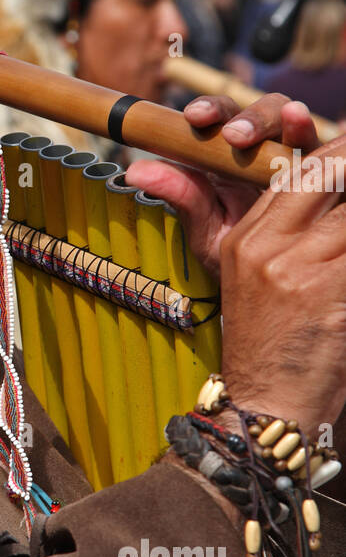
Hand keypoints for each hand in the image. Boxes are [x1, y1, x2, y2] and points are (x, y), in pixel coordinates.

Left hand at [125, 93, 317, 277]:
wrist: (280, 289)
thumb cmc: (240, 257)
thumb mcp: (208, 232)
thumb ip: (182, 198)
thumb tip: (135, 170)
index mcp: (231, 157)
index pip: (221, 120)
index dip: (210, 110)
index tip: (194, 117)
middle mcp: (266, 149)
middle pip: (265, 112)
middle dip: (252, 116)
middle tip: (236, 135)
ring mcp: (301, 158)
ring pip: (298, 124)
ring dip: (292, 121)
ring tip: (292, 120)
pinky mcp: (331, 173)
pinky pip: (333, 152)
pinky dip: (333, 140)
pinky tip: (335, 136)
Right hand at [201, 127, 345, 435]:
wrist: (267, 408)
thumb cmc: (271, 351)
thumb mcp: (248, 285)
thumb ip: (262, 233)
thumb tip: (222, 188)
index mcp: (245, 241)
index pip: (295, 174)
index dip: (335, 148)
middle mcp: (266, 248)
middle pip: (326, 175)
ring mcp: (298, 268)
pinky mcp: (329, 291)